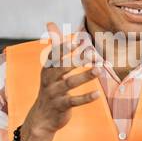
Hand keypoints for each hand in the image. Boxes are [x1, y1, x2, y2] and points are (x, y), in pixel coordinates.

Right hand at [21, 21, 98, 140]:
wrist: (42, 117)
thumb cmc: (51, 88)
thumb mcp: (51, 68)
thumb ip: (54, 47)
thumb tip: (50, 23)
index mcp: (47, 69)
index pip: (55, 55)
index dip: (66, 47)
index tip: (80, 40)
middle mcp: (49, 79)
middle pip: (63, 66)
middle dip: (78, 59)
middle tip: (94, 53)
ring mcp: (54, 93)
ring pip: (69, 83)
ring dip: (84, 76)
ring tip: (99, 70)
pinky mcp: (61, 106)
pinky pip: (74, 101)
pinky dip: (85, 98)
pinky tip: (97, 94)